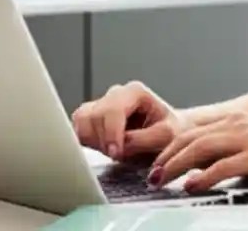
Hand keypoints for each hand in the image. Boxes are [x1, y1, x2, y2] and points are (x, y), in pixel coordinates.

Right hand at [71, 81, 192, 160]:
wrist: (167, 135)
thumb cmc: (169, 133)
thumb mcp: (165, 137)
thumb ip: (142, 140)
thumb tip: (119, 145)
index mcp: (135, 92)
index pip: (113, 110)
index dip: (112, 133)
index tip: (116, 153)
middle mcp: (116, 94)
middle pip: (94, 115)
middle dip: (104, 140)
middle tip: (119, 155)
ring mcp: (102, 104)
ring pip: (81, 121)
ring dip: (94, 141)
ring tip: (114, 150)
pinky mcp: (91, 117)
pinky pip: (78, 128)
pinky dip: (88, 141)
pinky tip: (105, 147)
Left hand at [149, 111, 247, 192]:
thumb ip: (228, 152)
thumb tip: (199, 169)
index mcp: (236, 119)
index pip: (192, 131)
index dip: (169, 148)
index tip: (155, 164)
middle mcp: (239, 123)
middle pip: (191, 138)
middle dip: (166, 157)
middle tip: (151, 175)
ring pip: (201, 149)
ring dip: (176, 166)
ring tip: (162, 180)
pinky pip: (223, 166)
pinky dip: (203, 176)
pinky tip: (192, 186)